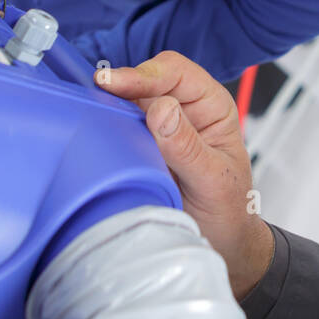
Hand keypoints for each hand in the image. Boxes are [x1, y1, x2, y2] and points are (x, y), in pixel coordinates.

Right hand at [95, 51, 275, 300]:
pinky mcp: (141, 144)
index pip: (176, 73)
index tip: (114, 83)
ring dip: (111, 103)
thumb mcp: (214, 181)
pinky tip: (94, 129)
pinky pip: (120, 125)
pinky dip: (106, 124)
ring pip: (130, 100)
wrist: (222, 244)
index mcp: (212, 106)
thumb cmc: (229, 211)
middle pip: (147, 79)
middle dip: (122, 84)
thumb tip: (161, 108)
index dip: (144, 74)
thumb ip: (188, 147)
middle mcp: (186, 109)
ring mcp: (161, 126)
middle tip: (94, 94)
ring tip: (89, 110)